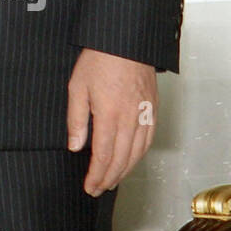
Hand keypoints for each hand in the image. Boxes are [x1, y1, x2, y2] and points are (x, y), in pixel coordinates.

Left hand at [67, 48, 156, 196]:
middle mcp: (131, 120)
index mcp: (110, 115)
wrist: (126, 40)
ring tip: (112, 180)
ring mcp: (145, 115)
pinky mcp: (153, 109)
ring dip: (125, 171)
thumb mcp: (77, 86)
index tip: (89, 186)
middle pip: (122, 159)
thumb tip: (76, 146)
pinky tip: (131, 160)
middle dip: (109, 178)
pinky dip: (140, 155)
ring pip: (137, 153)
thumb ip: (76, 119)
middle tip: (98, 189)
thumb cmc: (99, 59)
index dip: (97, 175)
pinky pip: (149, 140)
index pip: (104, 156)